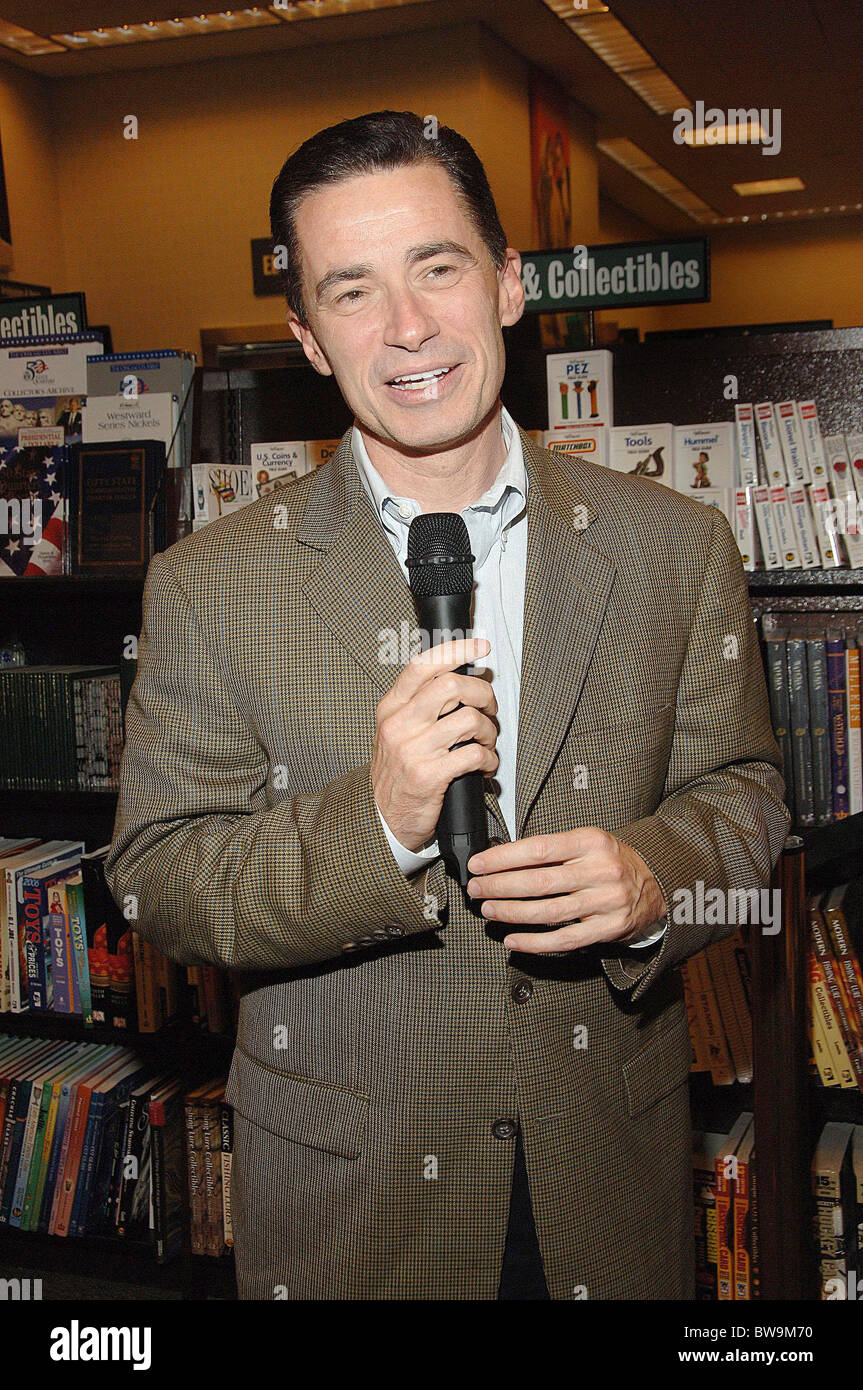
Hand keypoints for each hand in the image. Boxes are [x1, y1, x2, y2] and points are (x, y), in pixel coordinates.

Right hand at [372, 637, 498, 850]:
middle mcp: (400, 724)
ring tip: (486, 743)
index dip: (457, 650)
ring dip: (489, 732)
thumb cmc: (395, 773)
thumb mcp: (395, 731)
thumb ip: (419, 705)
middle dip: (482, 693)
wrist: (381, 818)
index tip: (480, 647)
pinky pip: (474, 754)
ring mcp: (414, 750)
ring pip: (469, 720)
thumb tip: (458, 679)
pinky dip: (489, 759)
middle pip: (452, 685)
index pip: (424, 665)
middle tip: (488, 707)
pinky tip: (484, 765)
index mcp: (391, 708)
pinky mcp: (429, 775)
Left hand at [465, 827, 665, 954]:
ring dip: (511, 912)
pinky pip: (565, 940)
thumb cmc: (611, 862)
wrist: (657, 884)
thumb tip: (502, 860)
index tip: (478, 864)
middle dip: (499, 886)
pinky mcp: (609, 928)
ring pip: (548, 912)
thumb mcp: (588, 843)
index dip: (502, 858)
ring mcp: (606, 902)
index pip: (537, 849)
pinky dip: (534, 942)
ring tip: (488, 910)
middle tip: (476, 889)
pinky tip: (513, 940)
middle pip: (538, 882)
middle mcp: (600, 871)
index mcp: (591, 842)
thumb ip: (553, 850)